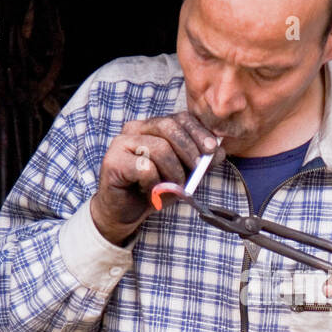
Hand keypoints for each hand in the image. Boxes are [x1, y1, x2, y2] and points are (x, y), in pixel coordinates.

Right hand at [90, 112, 221, 243]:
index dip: (198, 132)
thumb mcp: (183, 174)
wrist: (124, 213)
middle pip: (169, 127)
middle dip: (189, 149)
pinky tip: (149, 191)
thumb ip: (199, 161)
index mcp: (152, 126)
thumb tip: (218, 151)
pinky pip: (144, 167)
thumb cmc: (153, 190)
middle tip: (196, 170)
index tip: (212, 149)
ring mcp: (121, 142)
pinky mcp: (113, 161)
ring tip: (170, 187)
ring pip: (160, 148)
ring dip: (172, 172)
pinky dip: (153, 183)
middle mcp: (135, 128)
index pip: (180, 118)